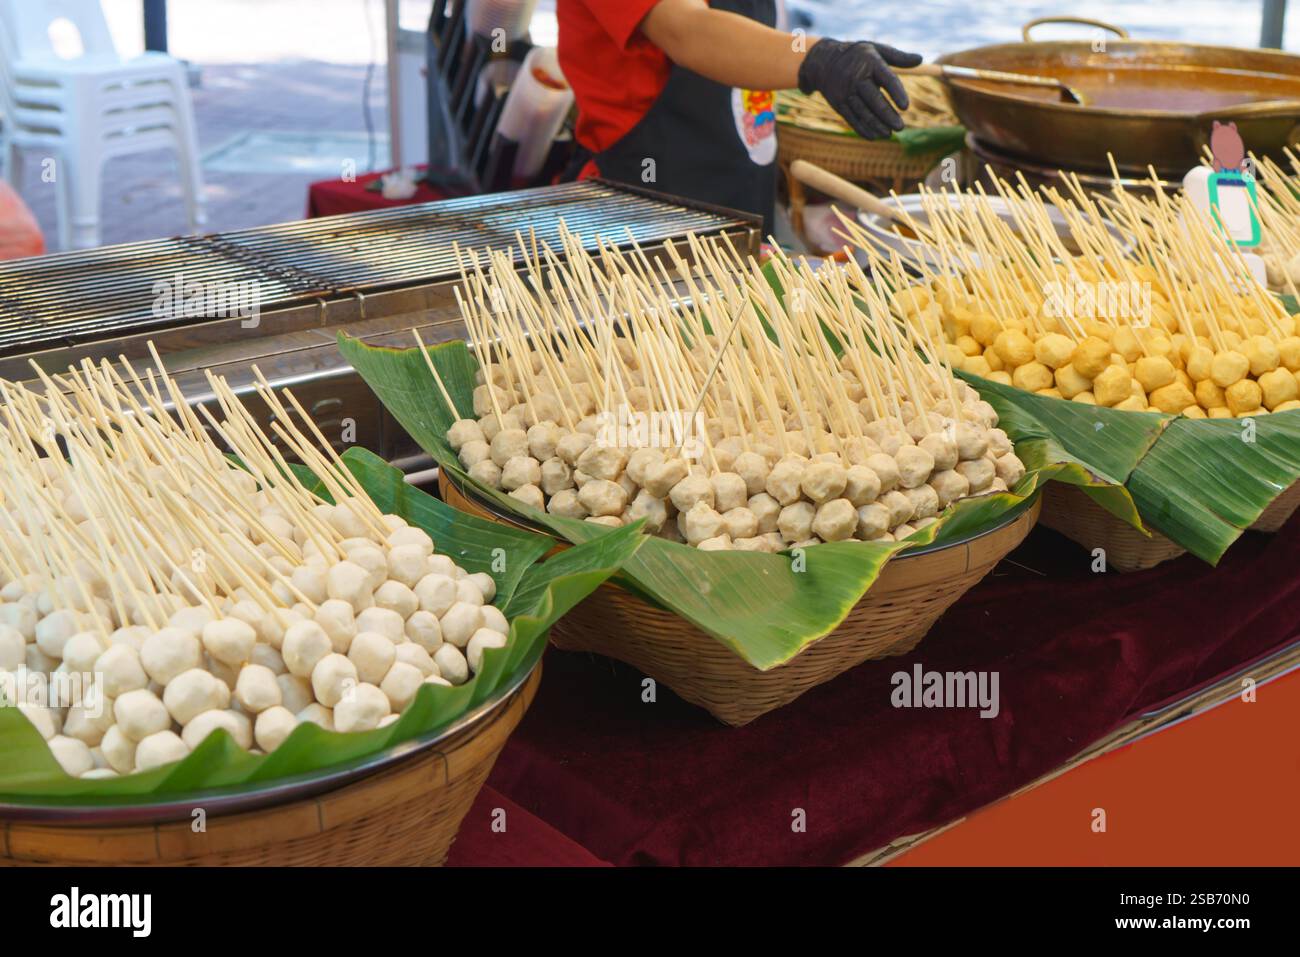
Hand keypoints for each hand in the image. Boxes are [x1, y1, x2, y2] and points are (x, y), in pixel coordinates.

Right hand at [798, 39, 923, 139]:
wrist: (824, 61)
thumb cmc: (858, 55)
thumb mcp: (877, 50)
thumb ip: (898, 57)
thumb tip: (920, 59)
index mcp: (871, 63)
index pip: (887, 79)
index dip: (897, 93)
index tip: (906, 107)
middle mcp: (856, 78)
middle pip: (874, 100)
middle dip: (887, 115)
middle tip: (900, 127)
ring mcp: (846, 92)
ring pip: (863, 112)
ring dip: (877, 125)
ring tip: (889, 134)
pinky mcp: (838, 103)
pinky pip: (852, 119)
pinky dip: (863, 129)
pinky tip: (874, 136)